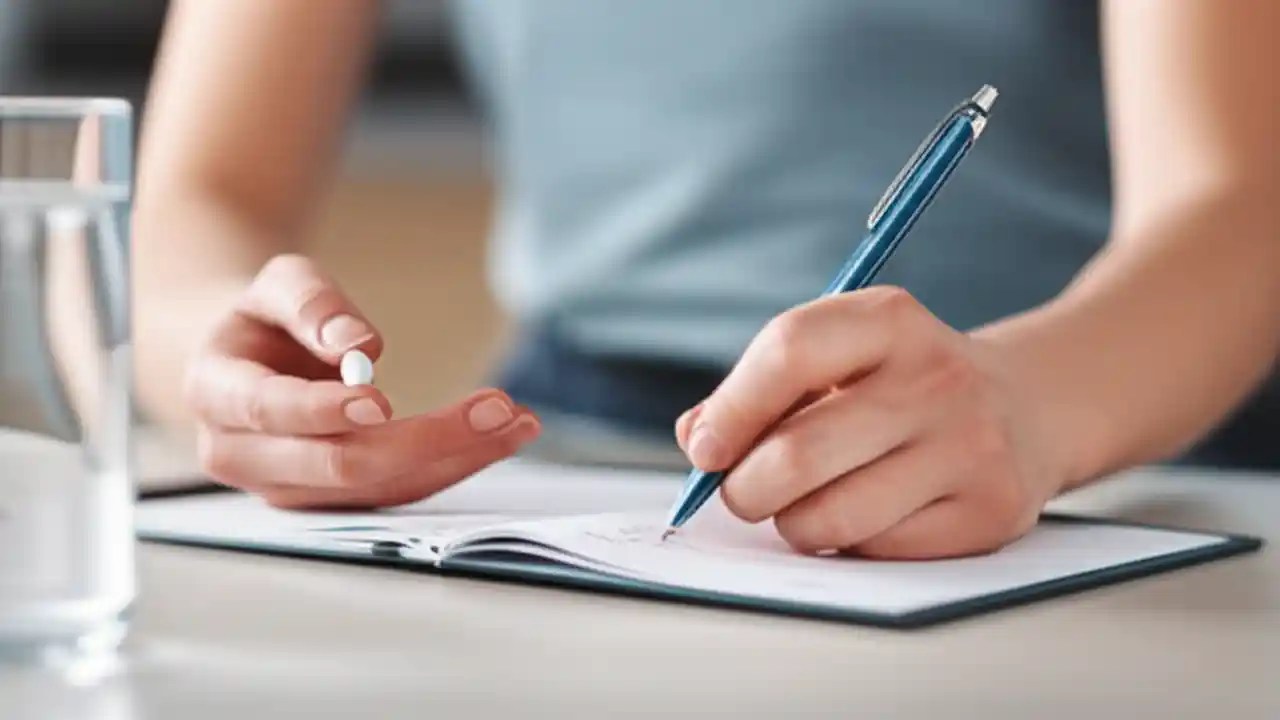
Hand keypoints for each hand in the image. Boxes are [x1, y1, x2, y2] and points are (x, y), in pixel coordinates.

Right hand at [185, 255, 539, 507]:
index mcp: (216, 395)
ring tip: (516, 420)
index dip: (323, 410)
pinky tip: (504, 434)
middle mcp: (246, 457)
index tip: (380, 400)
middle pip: (339, 463)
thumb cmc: (265, 319)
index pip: (268, 411)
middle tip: (495, 406)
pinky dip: (456, 463)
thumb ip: (310, 303)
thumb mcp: (278, 283)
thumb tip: (358, 346)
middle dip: (423, 439)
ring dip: (456, 456)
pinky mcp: (336, 500)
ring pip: (379, 486)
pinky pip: (400, 490)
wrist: (246, 365)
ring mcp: (291, 490)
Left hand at [675, 287, 1064, 558]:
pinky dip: (847, 543)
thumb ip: (760, 391)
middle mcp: (937, 378)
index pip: (791, 350)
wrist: (1028, 409)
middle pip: (801, 453)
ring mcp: (971, 447)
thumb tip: (698, 438)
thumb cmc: (900, 386)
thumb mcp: (841, 359)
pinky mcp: (989, 512)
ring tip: (803, 506)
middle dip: (746, 488)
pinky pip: (875, 550)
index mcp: (890, 320)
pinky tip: (866, 516)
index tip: (705, 449)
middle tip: (742, 493)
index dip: (733, 407)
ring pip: (832, 516)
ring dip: (793, 524)